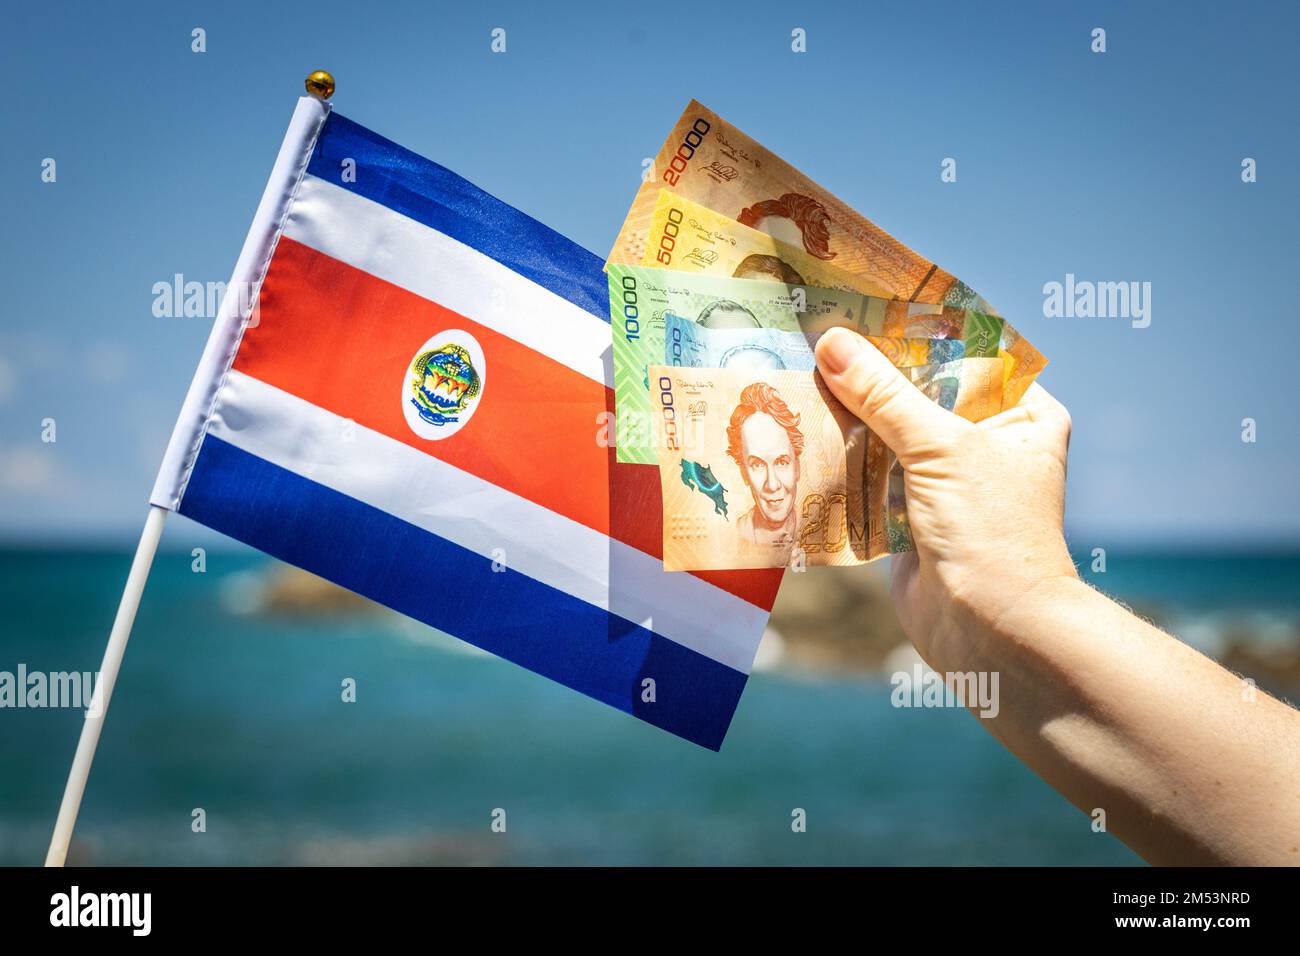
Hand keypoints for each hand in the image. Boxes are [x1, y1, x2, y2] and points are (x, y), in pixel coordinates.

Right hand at [815, 327, 1077, 671]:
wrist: (989, 631)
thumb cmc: (991, 531)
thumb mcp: (939, 448)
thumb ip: (884, 395)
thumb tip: (832, 343)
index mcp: (1021, 415)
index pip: (965, 355)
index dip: (917, 330)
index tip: (864, 301)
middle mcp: (987, 443)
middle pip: (919, 393)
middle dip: (871, 376)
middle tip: (817, 335)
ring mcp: (946, 481)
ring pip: (889, 435)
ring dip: (848, 418)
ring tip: (797, 374)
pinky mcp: (909, 516)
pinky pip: (868, 476)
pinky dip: (839, 461)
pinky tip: (798, 432)